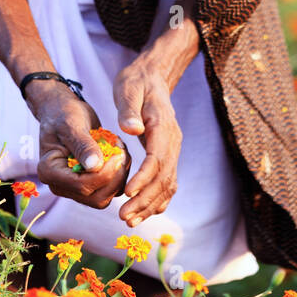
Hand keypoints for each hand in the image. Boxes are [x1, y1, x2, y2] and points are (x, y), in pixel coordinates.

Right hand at [31, 84, 129, 209]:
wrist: (64, 112)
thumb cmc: (64, 114)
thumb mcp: (72, 125)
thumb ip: (83, 145)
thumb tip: (95, 166)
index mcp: (49, 172)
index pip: (81, 186)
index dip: (104, 174)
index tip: (117, 153)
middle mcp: (61, 185)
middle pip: (96, 198)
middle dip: (114, 177)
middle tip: (121, 151)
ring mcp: (74, 188)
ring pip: (105, 197)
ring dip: (119, 175)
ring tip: (118, 149)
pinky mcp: (88, 185)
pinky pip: (110, 189)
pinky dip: (119, 173)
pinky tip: (116, 153)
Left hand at [113, 58, 182, 226]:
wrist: (153, 76)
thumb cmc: (136, 82)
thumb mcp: (128, 87)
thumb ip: (129, 108)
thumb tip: (132, 129)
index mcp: (162, 125)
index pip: (157, 157)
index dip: (144, 178)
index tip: (127, 193)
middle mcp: (173, 140)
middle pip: (164, 177)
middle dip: (145, 199)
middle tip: (123, 216)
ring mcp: (173, 149)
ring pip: (168, 183)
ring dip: (150, 204)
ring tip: (130, 220)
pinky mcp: (167, 154)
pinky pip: (168, 181)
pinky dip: (158, 199)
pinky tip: (143, 212)